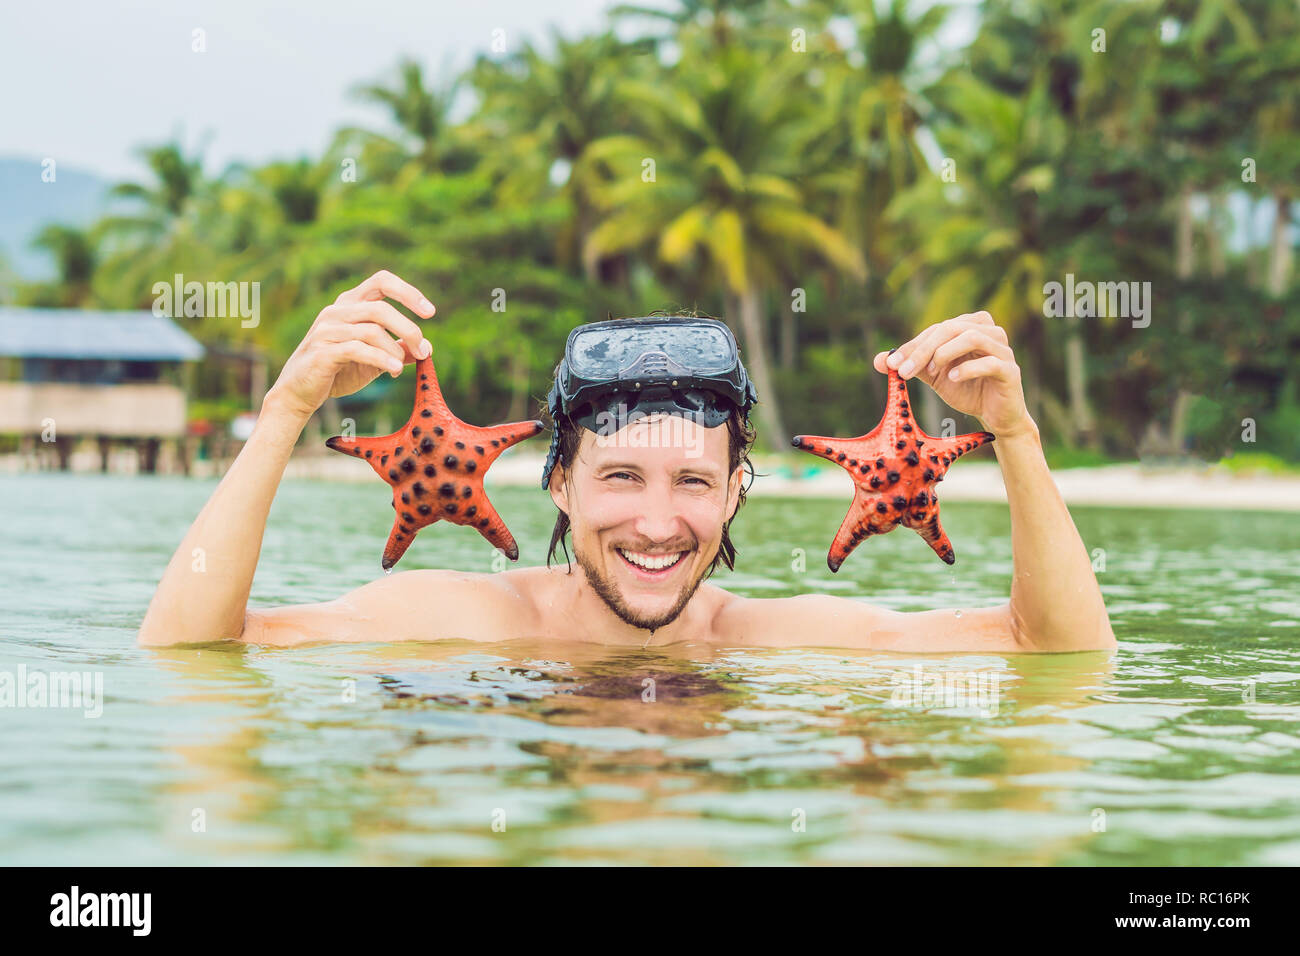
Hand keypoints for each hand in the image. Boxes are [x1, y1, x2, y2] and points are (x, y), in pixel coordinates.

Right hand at [265, 270, 435, 419]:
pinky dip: (381, 359)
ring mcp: (327, 329)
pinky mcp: (322, 350)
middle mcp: (337, 311)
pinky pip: (358, 349)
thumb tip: (426, 348)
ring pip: (371, 330)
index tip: (430, 312)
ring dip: (394, 349)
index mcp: (350, 304)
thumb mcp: (374, 359)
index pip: (382, 281)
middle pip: (381, 308)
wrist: (300, 392)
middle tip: (423, 350)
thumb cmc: (338, 371)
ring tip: (402, 367)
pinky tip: (394, 371)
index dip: (409, 292)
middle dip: (408, 329)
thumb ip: (396, 350)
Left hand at [872, 311, 1033, 438]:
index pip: (937, 329)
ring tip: (930, 372)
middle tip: (903, 370)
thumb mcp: (934, 375)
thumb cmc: (965, 390)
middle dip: (923, 349)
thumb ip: (911, 365)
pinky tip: (952, 379)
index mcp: (971, 326)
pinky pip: (990, 361)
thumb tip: (877, 359)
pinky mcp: (1011, 370)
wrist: (995, 417)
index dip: (912, 345)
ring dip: (944, 353)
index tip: (890, 364)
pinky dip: (968, 368)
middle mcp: (990, 332)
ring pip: (972, 336)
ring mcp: (1003, 350)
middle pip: (952, 328)